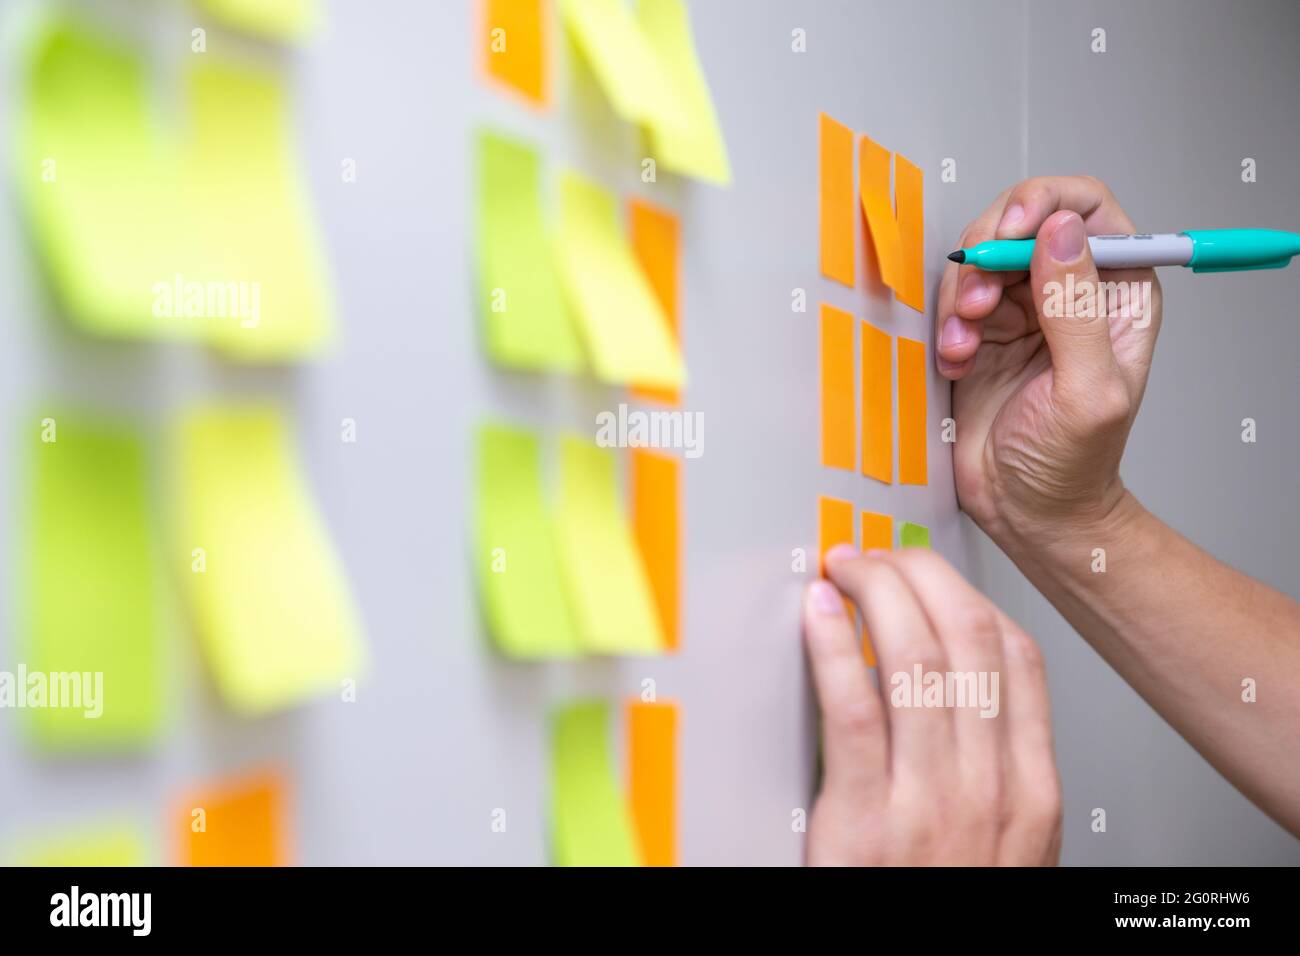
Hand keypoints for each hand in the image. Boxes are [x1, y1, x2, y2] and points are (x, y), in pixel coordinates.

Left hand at [803, 546, 1060, 865]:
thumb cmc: (945, 901)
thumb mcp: (1002, 845)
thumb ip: (992, 770)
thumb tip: (959, 691)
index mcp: (1029, 792)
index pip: (1017, 659)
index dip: (968, 597)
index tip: (930, 573)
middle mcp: (988, 788)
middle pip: (966, 640)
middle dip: (918, 577)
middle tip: (877, 557)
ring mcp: (929, 802)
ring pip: (914, 659)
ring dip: (874, 595)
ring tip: (844, 569)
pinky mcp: (865, 818)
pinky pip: (852, 707)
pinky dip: (832, 647)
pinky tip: (816, 614)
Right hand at [934, 176, 1161, 547]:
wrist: (1026, 510)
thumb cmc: (1072, 465)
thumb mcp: (1087, 390)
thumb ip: (1076, 308)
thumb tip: (1060, 232)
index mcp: (1117, 291)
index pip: (1087, 208)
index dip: (1043, 203)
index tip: (1010, 232)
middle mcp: (1070, 290)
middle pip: (1021, 222)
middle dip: (988, 255)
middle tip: (979, 303)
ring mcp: (1024, 309)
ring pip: (980, 259)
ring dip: (962, 297)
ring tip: (965, 346)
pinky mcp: (983, 332)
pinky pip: (954, 300)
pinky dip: (947, 326)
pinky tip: (957, 363)